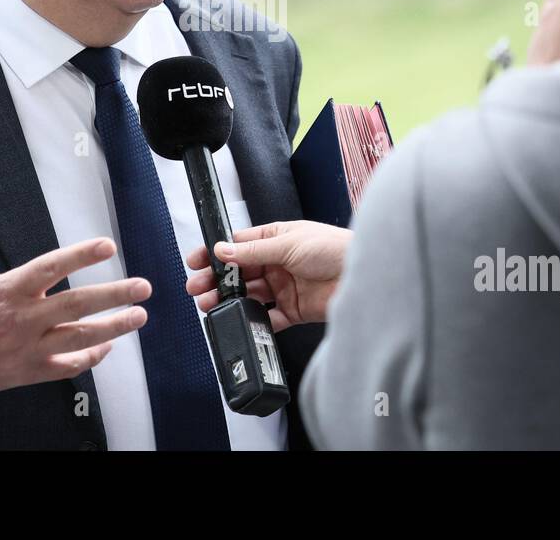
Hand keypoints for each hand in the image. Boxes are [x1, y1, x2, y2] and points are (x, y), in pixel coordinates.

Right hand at [0, 187, 150, 405]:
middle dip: (114, 295)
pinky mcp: (28, 371)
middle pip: (77, 305)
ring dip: (113, 327)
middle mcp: (22, 319)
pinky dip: (89, 357)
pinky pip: (66, 366)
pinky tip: (107, 346)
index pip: (51, 268)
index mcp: (7, 290)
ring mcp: (27, 348)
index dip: (80, 256)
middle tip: (143, 287)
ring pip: (79, 338)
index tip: (108, 246)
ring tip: (139, 316)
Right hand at [183, 221, 351, 331]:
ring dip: (229, 300)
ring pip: (249, 296)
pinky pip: (269, 318)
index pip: (238, 245)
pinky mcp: (294, 310)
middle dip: (216, 280)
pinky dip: (254, 320)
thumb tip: (223, 250)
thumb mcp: (289, 244)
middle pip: (239, 273)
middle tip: (197, 288)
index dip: (216, 253)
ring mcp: (285, 287)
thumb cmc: (334, 248)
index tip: (196, 261)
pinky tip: (241, 319)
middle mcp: (278, 263)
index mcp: (276, 239)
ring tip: (210, 305)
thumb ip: (253, 252)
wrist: (363, 275)